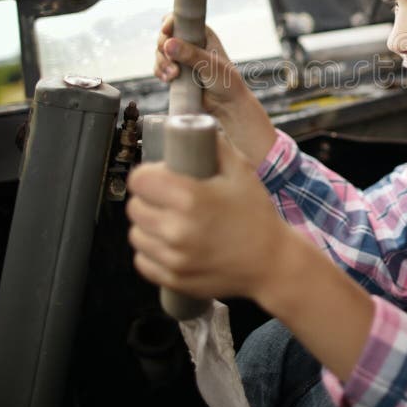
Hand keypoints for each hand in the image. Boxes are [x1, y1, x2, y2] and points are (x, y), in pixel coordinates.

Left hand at [127, 130, 294, 302]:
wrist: (272, 262)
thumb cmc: (257, 215)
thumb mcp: (242, 171)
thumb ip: (215, 145)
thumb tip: (193, 127)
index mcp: (190, 198)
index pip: (139, 180)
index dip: (148, 174)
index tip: (160, 176)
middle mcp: (177, 229)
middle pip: (134, 207)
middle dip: (148, 198)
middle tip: (167, 197)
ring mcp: (174, 258)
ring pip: (136, 234)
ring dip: (148, 225)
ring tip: (169, 220)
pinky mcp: (173, 279)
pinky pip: (143, 261)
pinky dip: (151, 251)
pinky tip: (169, 242)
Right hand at [155, 14, 239, 108]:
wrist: (227, 104)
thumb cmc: (226, 81)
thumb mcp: (210, 65)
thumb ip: (191, 54)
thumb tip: (168, 44)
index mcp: (202, 34)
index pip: (180, 20)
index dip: (169, 23)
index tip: (166, 32)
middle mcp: (190, 43)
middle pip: (165, 36)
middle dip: (163, 48)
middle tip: (171, 60)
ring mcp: (182, 58)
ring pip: (160, 53)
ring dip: (162, 63)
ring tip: (174, 76)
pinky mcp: (176, 72)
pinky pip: (160, 68)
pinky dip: (160, 72)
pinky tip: (168, 80)